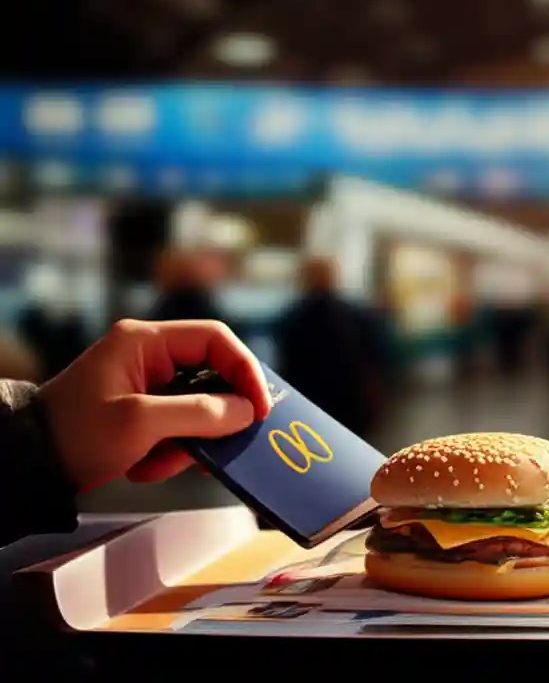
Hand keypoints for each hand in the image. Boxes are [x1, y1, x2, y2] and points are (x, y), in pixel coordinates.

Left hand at [38, 319, 271, 490]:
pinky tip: (146, 466)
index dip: (246, 370)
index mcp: (145, 342)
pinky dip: (172, 451)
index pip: (216, 340)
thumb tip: (246, 412)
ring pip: (199, 407)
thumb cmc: (76, 435)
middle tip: (225, 443)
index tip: (260, 407)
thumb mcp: (140, 423)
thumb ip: (199, 413)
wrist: (30, 465)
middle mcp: (149, 357)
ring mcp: (146, 385)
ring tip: (161, 462)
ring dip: (190, 441)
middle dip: (216, 416)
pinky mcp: (143, 412)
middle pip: (212, 376)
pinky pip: (180, 426)